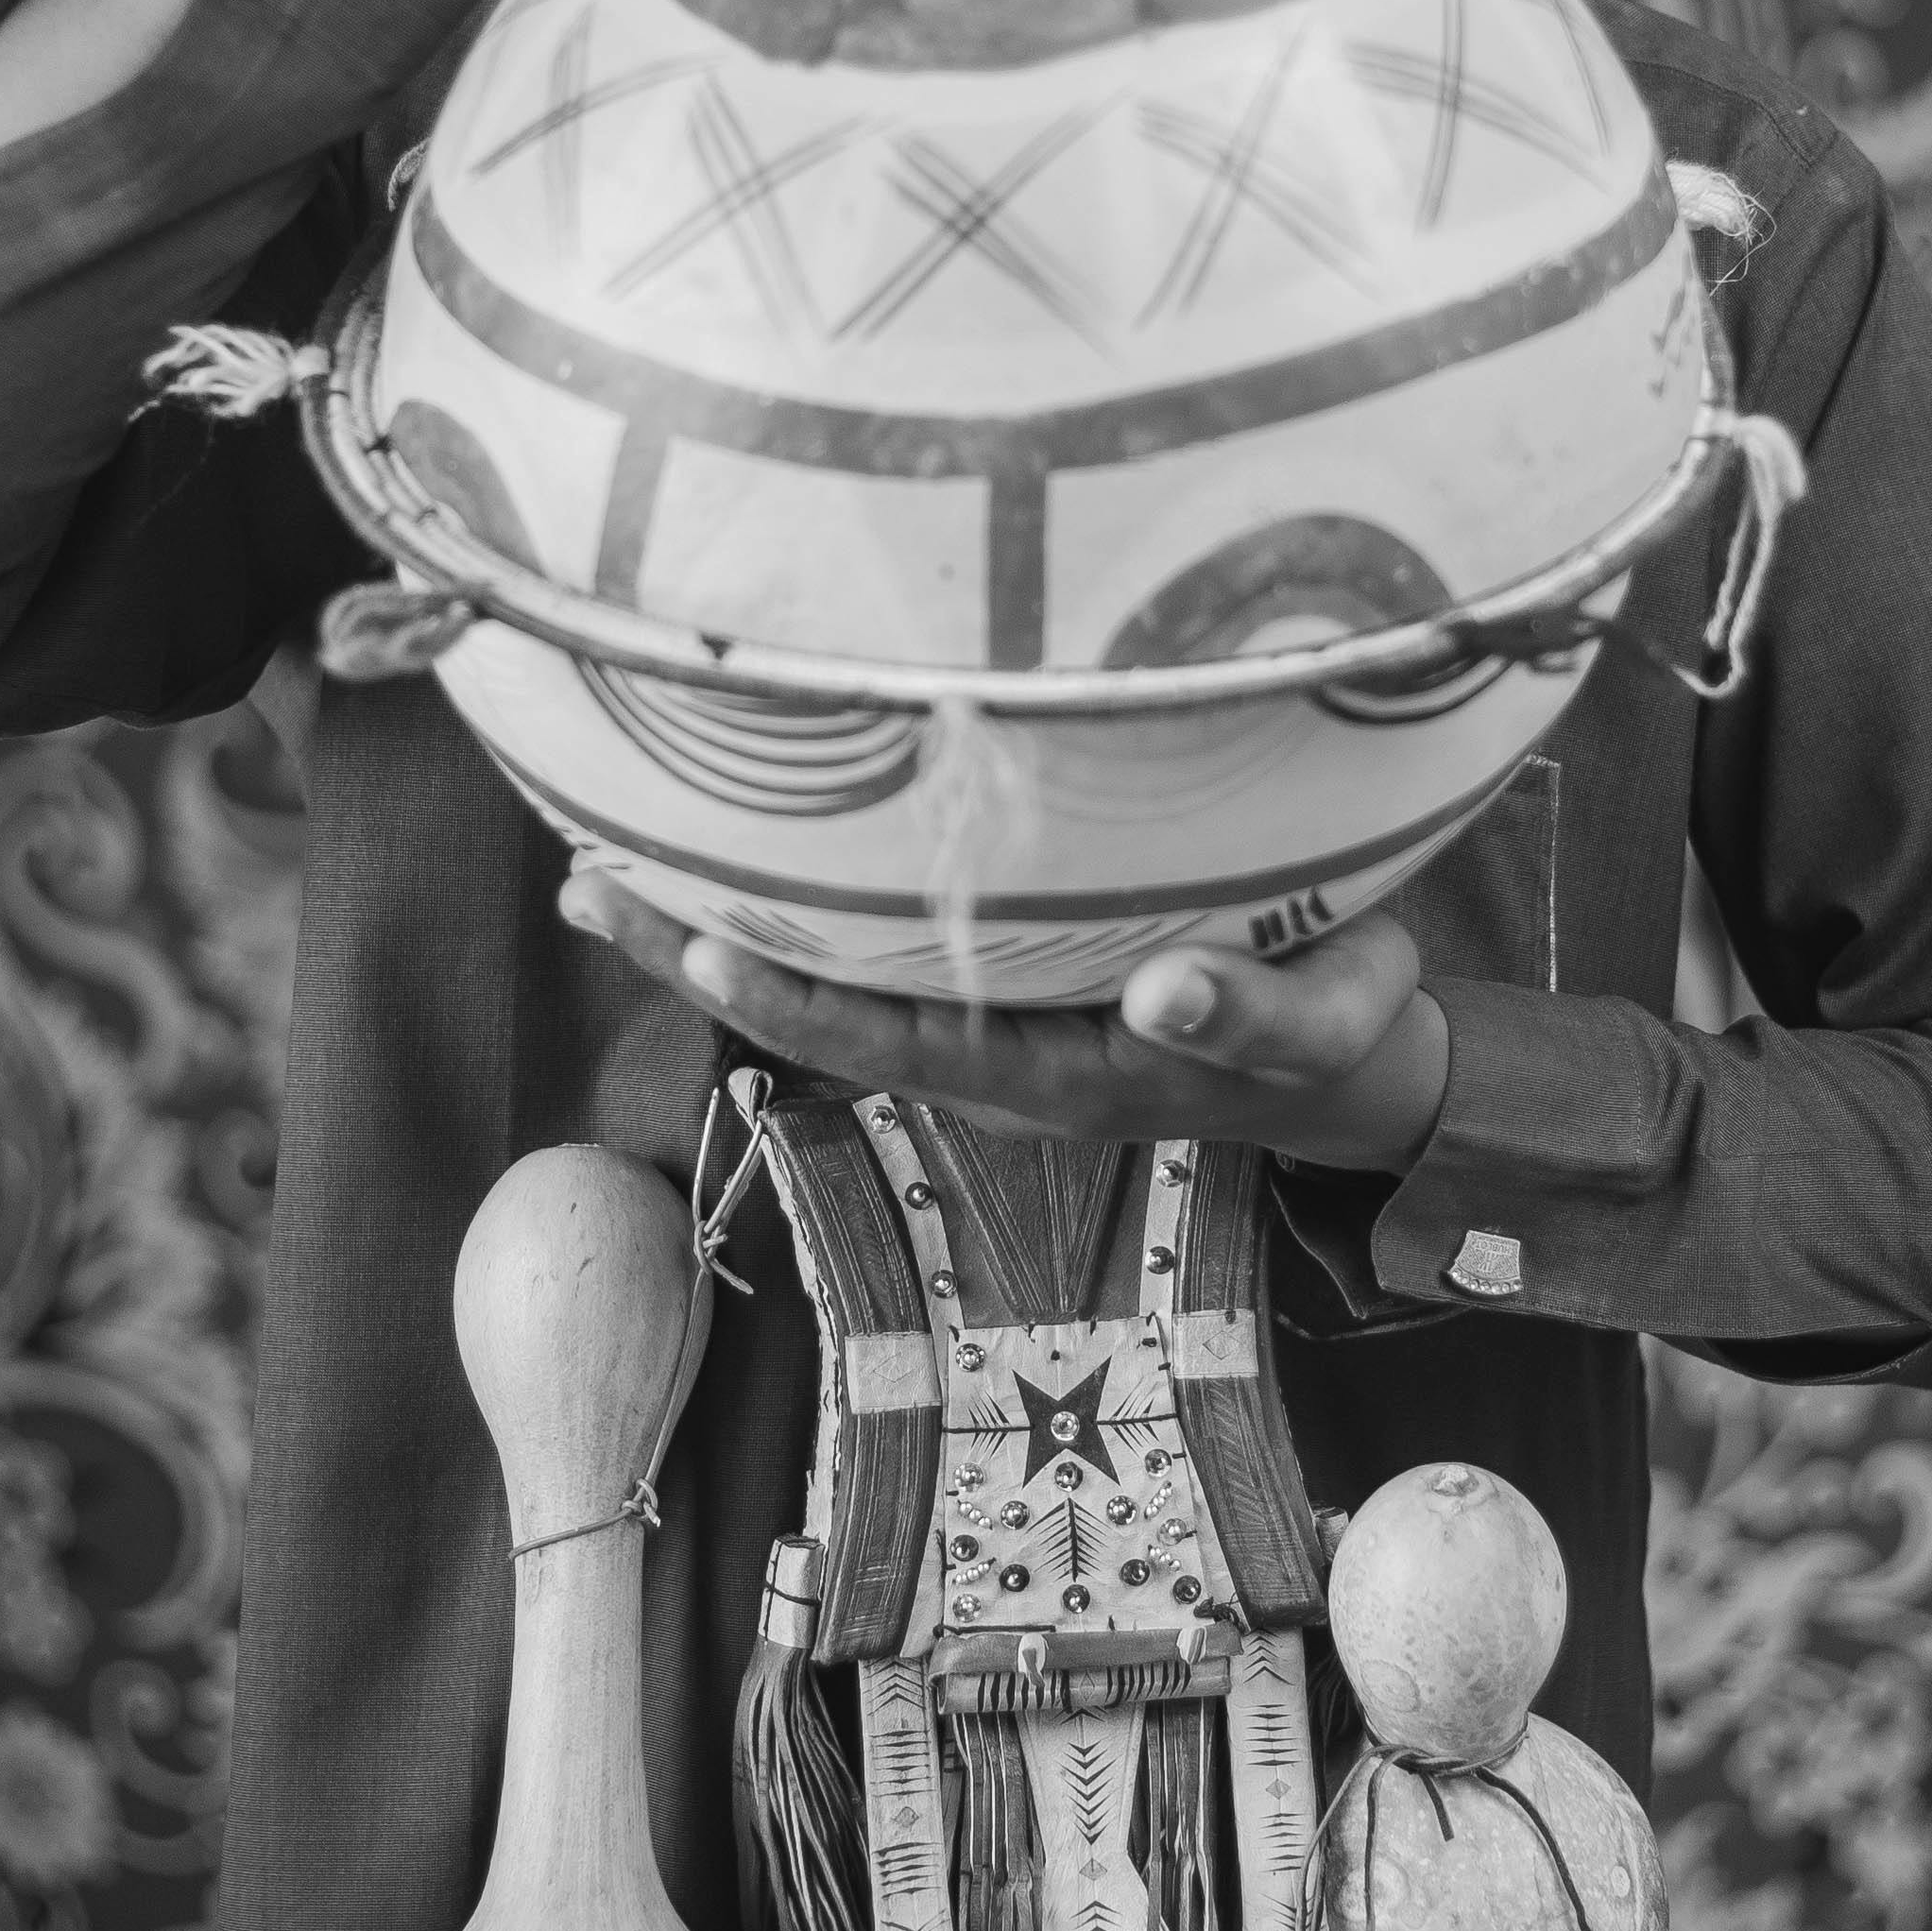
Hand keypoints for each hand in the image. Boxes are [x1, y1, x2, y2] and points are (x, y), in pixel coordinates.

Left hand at [559, 870, 1450, 1174]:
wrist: (1345, 1063)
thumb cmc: (1337, 1033)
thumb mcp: (1327, 1023)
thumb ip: (1253, 1012)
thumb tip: (1165, 987)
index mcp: (1056, 1076)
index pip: (900, 1041)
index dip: (799, 998)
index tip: (704, 948)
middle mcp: (992, 1061)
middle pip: (823, 1015)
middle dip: (705, 955)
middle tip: (586, 885)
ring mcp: (984, 1029)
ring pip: (828, 983)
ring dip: (718, 932)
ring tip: (604, 863)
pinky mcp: (992, 988)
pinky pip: (864, 954)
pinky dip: (784, 909)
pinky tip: (722, 855)